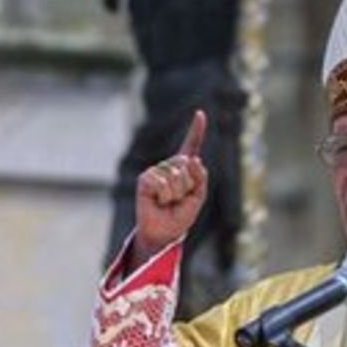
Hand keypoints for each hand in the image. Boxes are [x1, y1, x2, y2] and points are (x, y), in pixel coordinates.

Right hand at [133, 110, 208, 266]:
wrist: (165, 233)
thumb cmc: (181, 215)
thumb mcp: (199, 196)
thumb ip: (201, 177)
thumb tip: (193, 159)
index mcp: (184, 168)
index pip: (191, 145)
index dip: (196, 129)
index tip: (200, 113)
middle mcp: (170, 166)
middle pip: (187, 164)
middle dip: (189, 185)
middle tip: (179, 199)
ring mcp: (157, 171)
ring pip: (176, 175)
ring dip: (176, 194)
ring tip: (168, 202)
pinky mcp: (145, 179)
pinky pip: (162, 182)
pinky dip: (164, 195)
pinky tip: (157, 201)